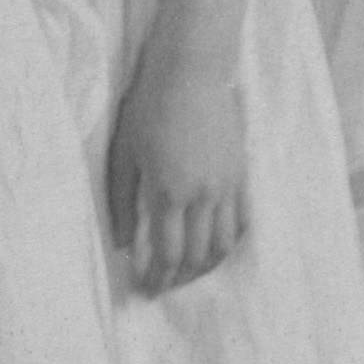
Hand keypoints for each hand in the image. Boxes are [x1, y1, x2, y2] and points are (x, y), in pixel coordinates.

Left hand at [107, 0, 253, 298]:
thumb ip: (123, 201)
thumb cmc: (147, 109)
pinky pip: (239, 222)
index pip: (166, 253)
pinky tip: (213, 248)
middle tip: (162, 288)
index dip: (157, 277)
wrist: (190, 74)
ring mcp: (227, 187)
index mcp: (169, 192)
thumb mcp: (124, 154)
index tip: (145, 290)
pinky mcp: (241, 175)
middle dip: (178, 279)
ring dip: (205, 267)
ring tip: (186, 274)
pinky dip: (227, 243)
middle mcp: (203, 196)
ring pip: (223, 244)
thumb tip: (123, 243)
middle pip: (197, 256)